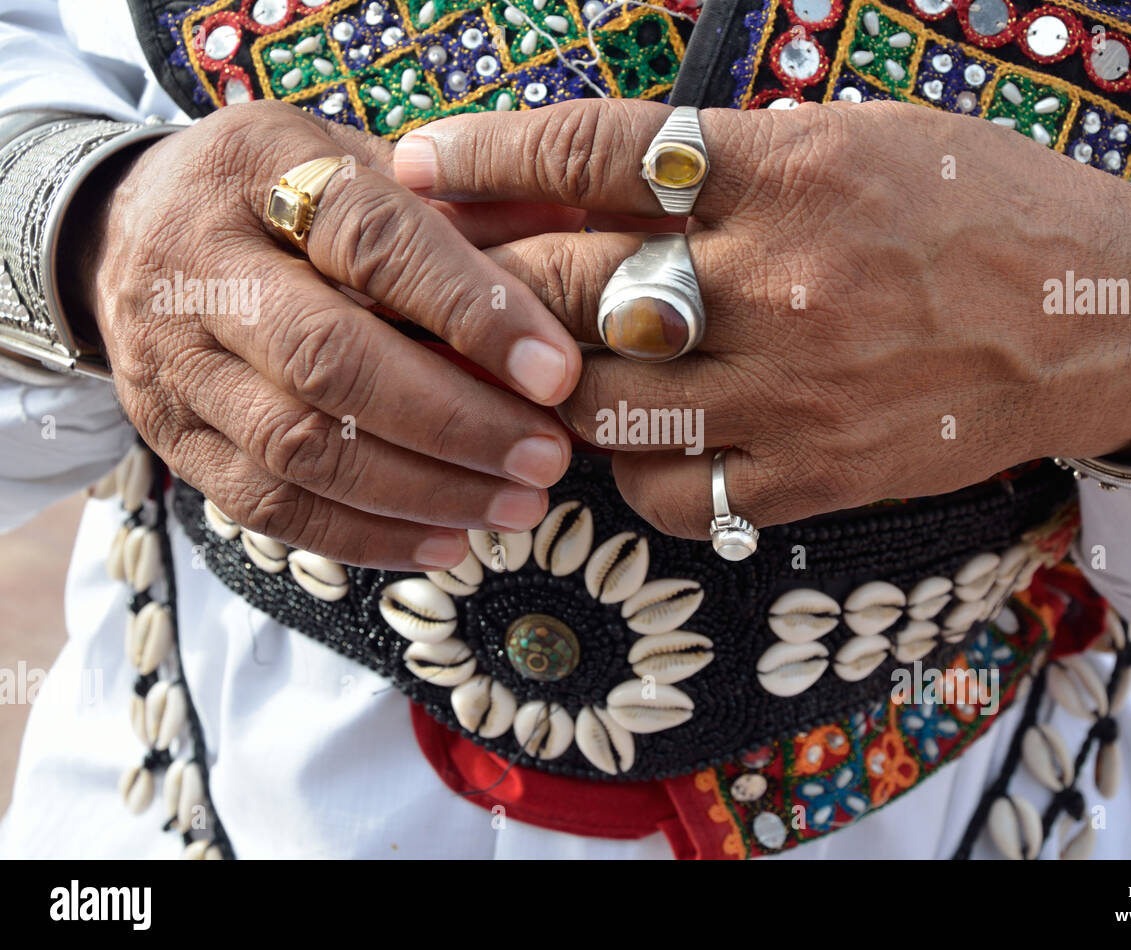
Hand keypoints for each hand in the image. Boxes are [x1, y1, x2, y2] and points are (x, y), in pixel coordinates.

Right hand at [71, 99, 588, 568]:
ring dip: (421, 492)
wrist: (129, 231)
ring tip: (516, 506)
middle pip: (328, 359)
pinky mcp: (169, 435)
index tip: (556, 372)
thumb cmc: (280, 195)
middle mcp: (201, 264)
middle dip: (454, 421)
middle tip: (547, 459)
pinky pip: (266, 507)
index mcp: (261, 170)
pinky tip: (445, 542)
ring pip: (298, 447)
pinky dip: (364, 537)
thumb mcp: (356, 160)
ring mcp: (175, 358)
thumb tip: (580, 236)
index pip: (373, 240)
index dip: (471, 311)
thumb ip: (458, 202)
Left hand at [393, 98, 1130, 538]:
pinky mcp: (810, 480)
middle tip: (440, 284)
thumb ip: (724, 164)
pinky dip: (625, 467)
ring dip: (539, 386)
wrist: (1095, 323)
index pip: (598, 155)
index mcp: (791, 173)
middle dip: (486, 284)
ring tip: (520, 369)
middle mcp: (781, 286)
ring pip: (596, 406)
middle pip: (572, 290)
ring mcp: (793, 397)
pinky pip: (667, 492)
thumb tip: (583, 184)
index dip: (487, 158)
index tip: (416, 166)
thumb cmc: (975, 208)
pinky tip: (632, 437)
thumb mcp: (853, 141)